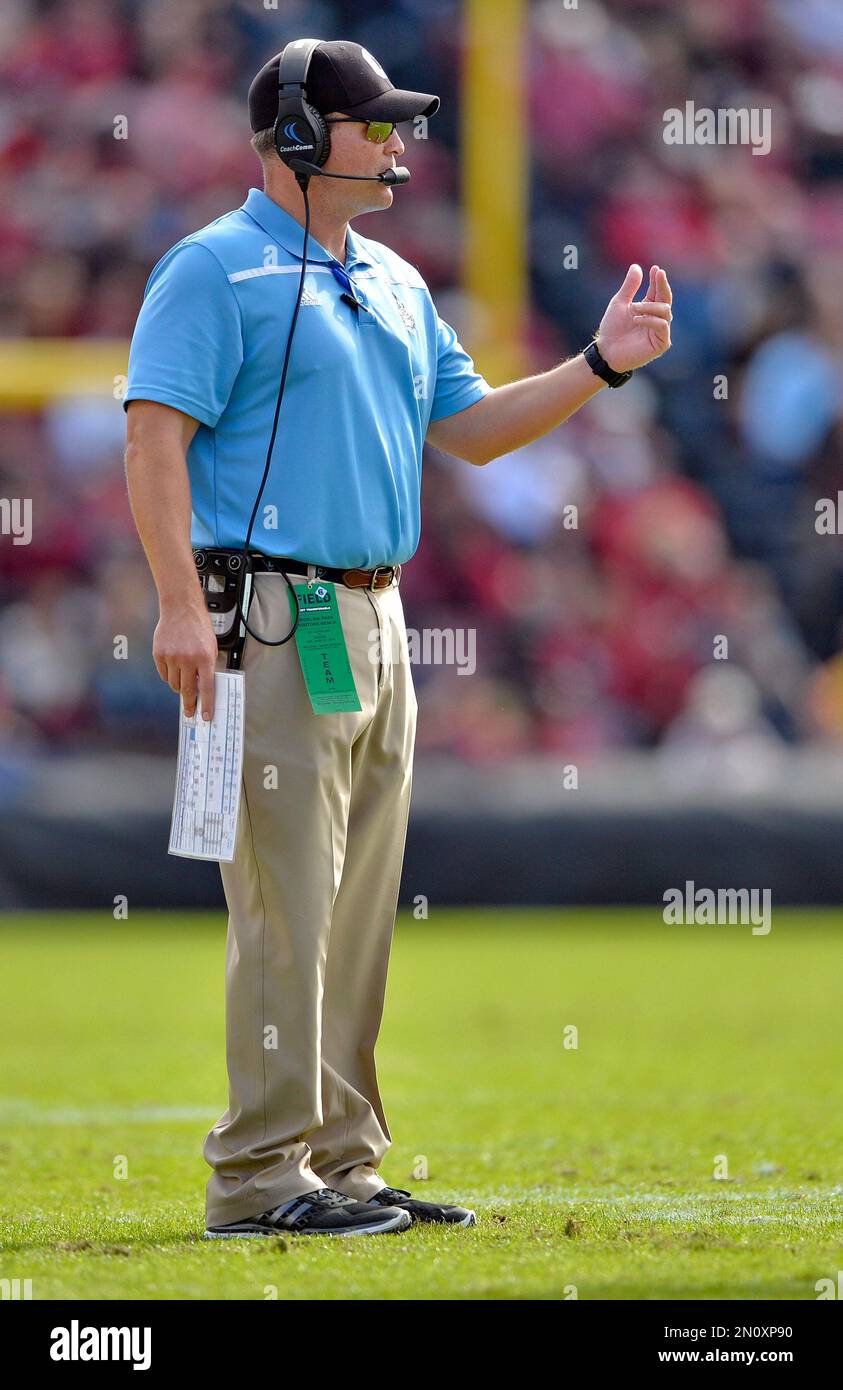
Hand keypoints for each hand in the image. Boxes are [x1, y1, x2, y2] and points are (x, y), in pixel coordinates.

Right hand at [153, 599, 218, 720]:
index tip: (206, 717)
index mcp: (205, 658)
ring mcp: (172, 657)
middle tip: (190, 712)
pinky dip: (169, 675)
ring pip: (174, 684)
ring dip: (179, 686)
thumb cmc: (198, 627)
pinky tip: (174, 668)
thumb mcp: (211, 647)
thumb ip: (207, 667)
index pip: (207, 688)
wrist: (181, 609)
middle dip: (190, 704)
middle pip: (188, 690)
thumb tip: (204, 689)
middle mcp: (188, 659)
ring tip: (184, 679)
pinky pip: (164, 674)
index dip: (207, 705)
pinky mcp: (159, 654)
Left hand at [594, 264, 672, 373]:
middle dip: (662, 286)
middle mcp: (657, 319)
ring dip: (649, 306)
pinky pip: (662, 326)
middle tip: (657, 274)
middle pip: (666, 299)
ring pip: (665, 311)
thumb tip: (636, 266)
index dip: (658, 280)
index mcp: (649, 309)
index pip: (658, 292)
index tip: (655, 269)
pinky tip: (637, 319)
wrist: (606, 351)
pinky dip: (650, 320)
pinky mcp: (661, 344)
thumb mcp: (620, 303)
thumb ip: (629, 287)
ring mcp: (660, 332)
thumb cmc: (612, 329)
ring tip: (633, 308)